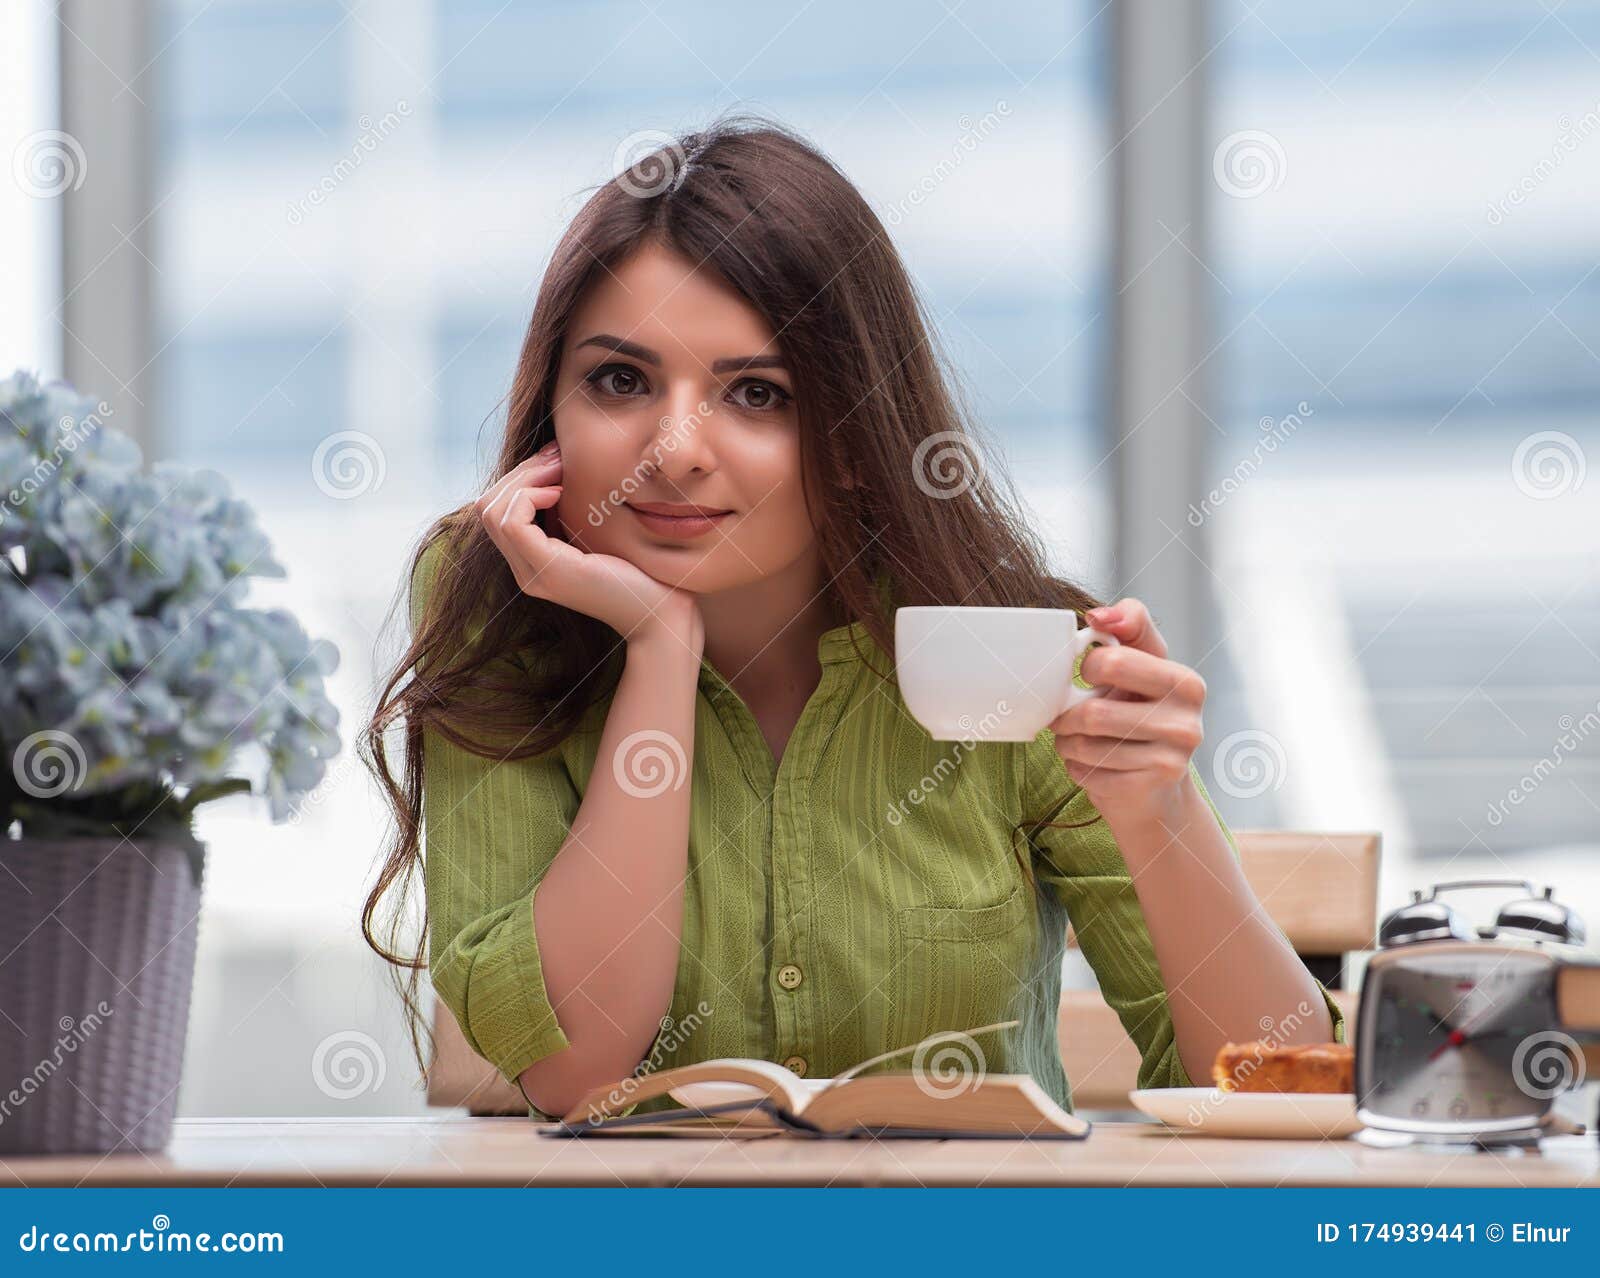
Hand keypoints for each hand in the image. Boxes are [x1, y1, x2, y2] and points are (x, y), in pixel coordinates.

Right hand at [476, 441, 702, 648]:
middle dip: (520, 472)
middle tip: (558, 457)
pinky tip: (561, 493)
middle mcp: (525, 572)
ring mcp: (533, 575)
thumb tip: (554, 459)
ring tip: (560, 472)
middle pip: (487, 507)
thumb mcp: (596, 529)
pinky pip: (512, 523)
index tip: (557, 460)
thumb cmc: (641, 568)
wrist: (662, 610)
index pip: (496, 510)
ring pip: (492, 511)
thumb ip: (570, 508)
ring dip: (525, 479)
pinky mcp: (548, 571)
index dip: (521, 477)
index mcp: (533, 562)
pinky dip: (531, 496)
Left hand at [1048, 597, 1205, 823]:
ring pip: (1086, 745)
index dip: (1088, 667)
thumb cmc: (1141, 717)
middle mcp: (1187, 720)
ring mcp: (1173, 758)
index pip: (1113, 661)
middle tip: (1064, 716)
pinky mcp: (1151, 789)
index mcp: (1184, 682)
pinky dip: (1076, 768)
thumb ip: (1129, 627)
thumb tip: (1098, 615)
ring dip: (1068, 743)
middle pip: (1094, 712)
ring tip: (1076, 741)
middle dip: (1067, 715)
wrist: (1154, 791)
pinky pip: (1088, 772)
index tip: (1089, 674)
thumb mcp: (1144, 664)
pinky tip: (1090, 765)